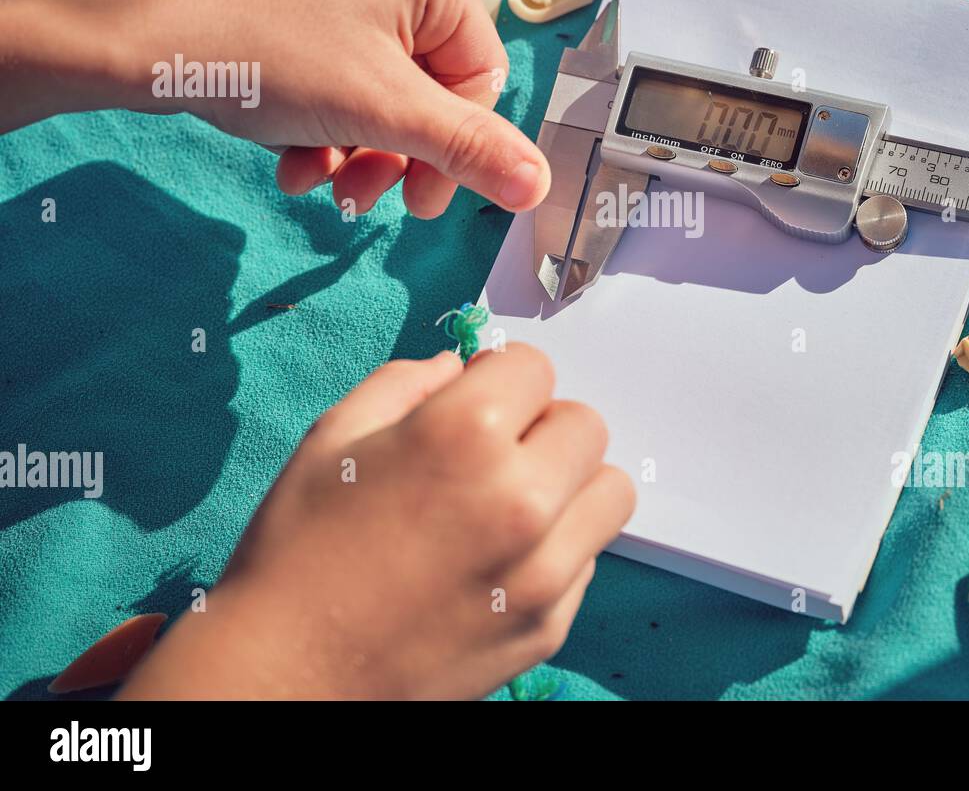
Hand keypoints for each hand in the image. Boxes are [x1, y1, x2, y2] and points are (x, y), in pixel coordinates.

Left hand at [16, 0, 548, 215]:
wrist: (127, 34)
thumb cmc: (259, 53)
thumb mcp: (380, 111)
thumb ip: (467, 149)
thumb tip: (540, 185)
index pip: (481, 75)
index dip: (455, 149)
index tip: (420, 204)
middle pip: (431, 83)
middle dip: (395, 152)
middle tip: (362, 199)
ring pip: (384, 85)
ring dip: (357, 147)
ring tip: (314, 181)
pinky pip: (345, 67)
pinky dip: (326, 121)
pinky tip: (291, 158)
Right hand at [118, 344, 634, 699]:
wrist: (286, 674)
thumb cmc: (297, 548)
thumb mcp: (333, 436)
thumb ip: (407, 382)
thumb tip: (460, 368)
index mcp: (465, 435)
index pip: (537, 368)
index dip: (500, 377)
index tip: (476, 401)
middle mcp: (521, 497)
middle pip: (585, 425)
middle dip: (542, 425)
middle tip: (495, 453)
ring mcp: (544, 570)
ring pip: (608, 491)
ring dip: (569, 484)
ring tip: (514, 503)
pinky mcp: (550, 625)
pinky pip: (588, 558)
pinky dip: (559, 548)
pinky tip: (501, 561)